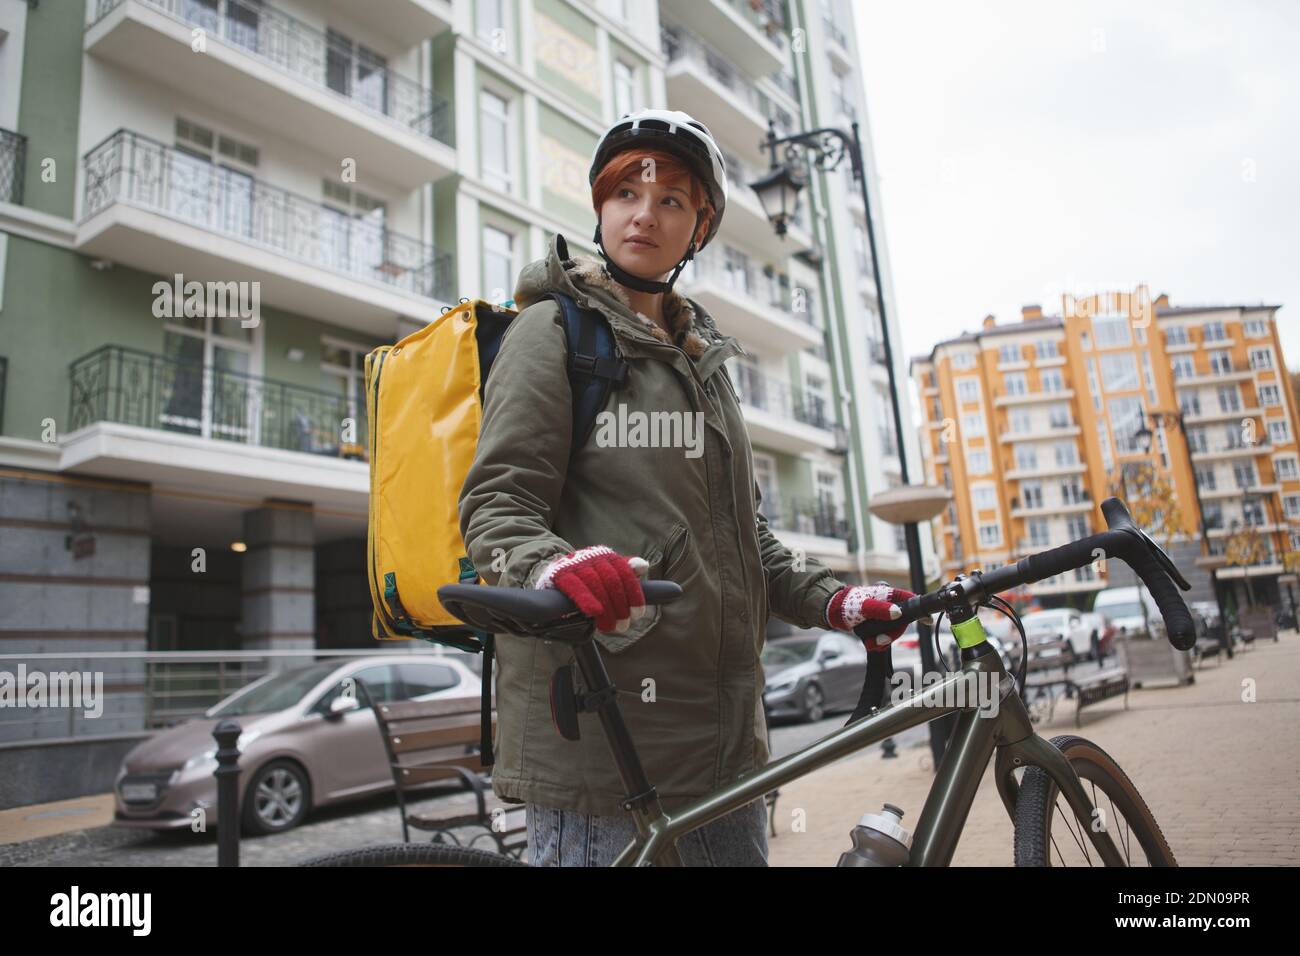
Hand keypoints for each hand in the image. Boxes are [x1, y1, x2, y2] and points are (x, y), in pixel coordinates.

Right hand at [534, 545, 648, 632]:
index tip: (638, 614)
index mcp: (606, 556)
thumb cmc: (586, 579)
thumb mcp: (607, 575)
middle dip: (621, 606)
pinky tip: (594, 612)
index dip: (634, 594)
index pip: (625, 573)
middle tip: (624, 626)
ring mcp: (575, 563)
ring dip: (606, 608)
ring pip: (596, 584)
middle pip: (612, 580)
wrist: (553, 576)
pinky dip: (587, 599)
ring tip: (610, 626)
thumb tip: (643, 566)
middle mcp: (592, 556)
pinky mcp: (560, 574)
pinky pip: (575, 587)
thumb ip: (626, 572)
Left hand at [826, 583, 915, 650]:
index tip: (927, 621)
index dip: (918, 610)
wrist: (832, 612)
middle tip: (880, 640)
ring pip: (893, 631)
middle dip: (892, 633)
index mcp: (888, 595)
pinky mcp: (877, 625)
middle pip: (902, 621)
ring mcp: (883, 616)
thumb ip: (881, 610)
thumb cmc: (847, 604)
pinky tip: (869, 643)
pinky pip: (883, 636)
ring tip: (871, 642)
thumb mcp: (865, 607)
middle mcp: (888, 605)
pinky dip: (877, 642)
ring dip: (883, 640)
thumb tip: (897, 613)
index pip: (909, 600)